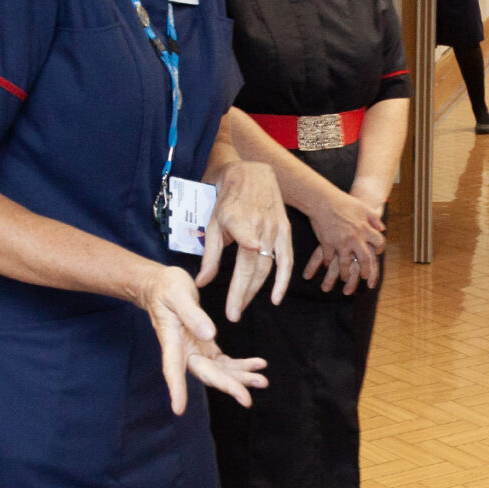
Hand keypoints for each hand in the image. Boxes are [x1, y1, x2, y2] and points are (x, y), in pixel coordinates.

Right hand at [136, 263, 268, 414]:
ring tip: (262, 381)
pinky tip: (259, 365)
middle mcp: (183, 352)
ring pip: (219, 371)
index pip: (172, 368)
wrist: (161, 285)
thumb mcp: (178, 295)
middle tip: (247, 400)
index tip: (179, 409)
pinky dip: (241, 365)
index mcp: (171, 341)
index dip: (176, 389)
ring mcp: (195, 351)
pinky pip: (224, 361)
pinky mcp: (205, 346)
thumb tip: (210, 335)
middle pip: (206, 374)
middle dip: (227, 386)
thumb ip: (193, 315)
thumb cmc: (165, 288)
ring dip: (240, 378)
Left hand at [197, 160, 292, 318]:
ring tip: (243, 306)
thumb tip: (201, 283)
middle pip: (253, 268)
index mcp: (238, 222)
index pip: (241, 256)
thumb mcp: (213, 224)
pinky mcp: (285, 230)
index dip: (240, 281)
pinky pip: (287, 260)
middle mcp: (259, 227)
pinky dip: (283, 281)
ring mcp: (274, 229)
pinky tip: (276, 298)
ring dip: (256, 290)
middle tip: (233, 315)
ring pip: (267, 267)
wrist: (251, 173)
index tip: (234, 303)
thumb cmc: (227, 199)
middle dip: (243, 294)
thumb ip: (210, 255)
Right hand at [302, 183, 385, 293]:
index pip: (379, 242)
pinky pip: (328, 258)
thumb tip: (382, 228)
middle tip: (364, 276)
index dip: (379, 248)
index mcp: (365, 229)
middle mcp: (355, 238)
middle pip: (365, 259)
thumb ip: (374, 218)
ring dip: (345, 273)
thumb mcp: (363, 207)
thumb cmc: (343, 202)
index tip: (375, 252)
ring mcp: (340, 243)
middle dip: (365, 271)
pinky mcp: (327, 244)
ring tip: (344, 277)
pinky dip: (327, 263)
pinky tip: (327, 265)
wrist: (323, 200)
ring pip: (345, 264)